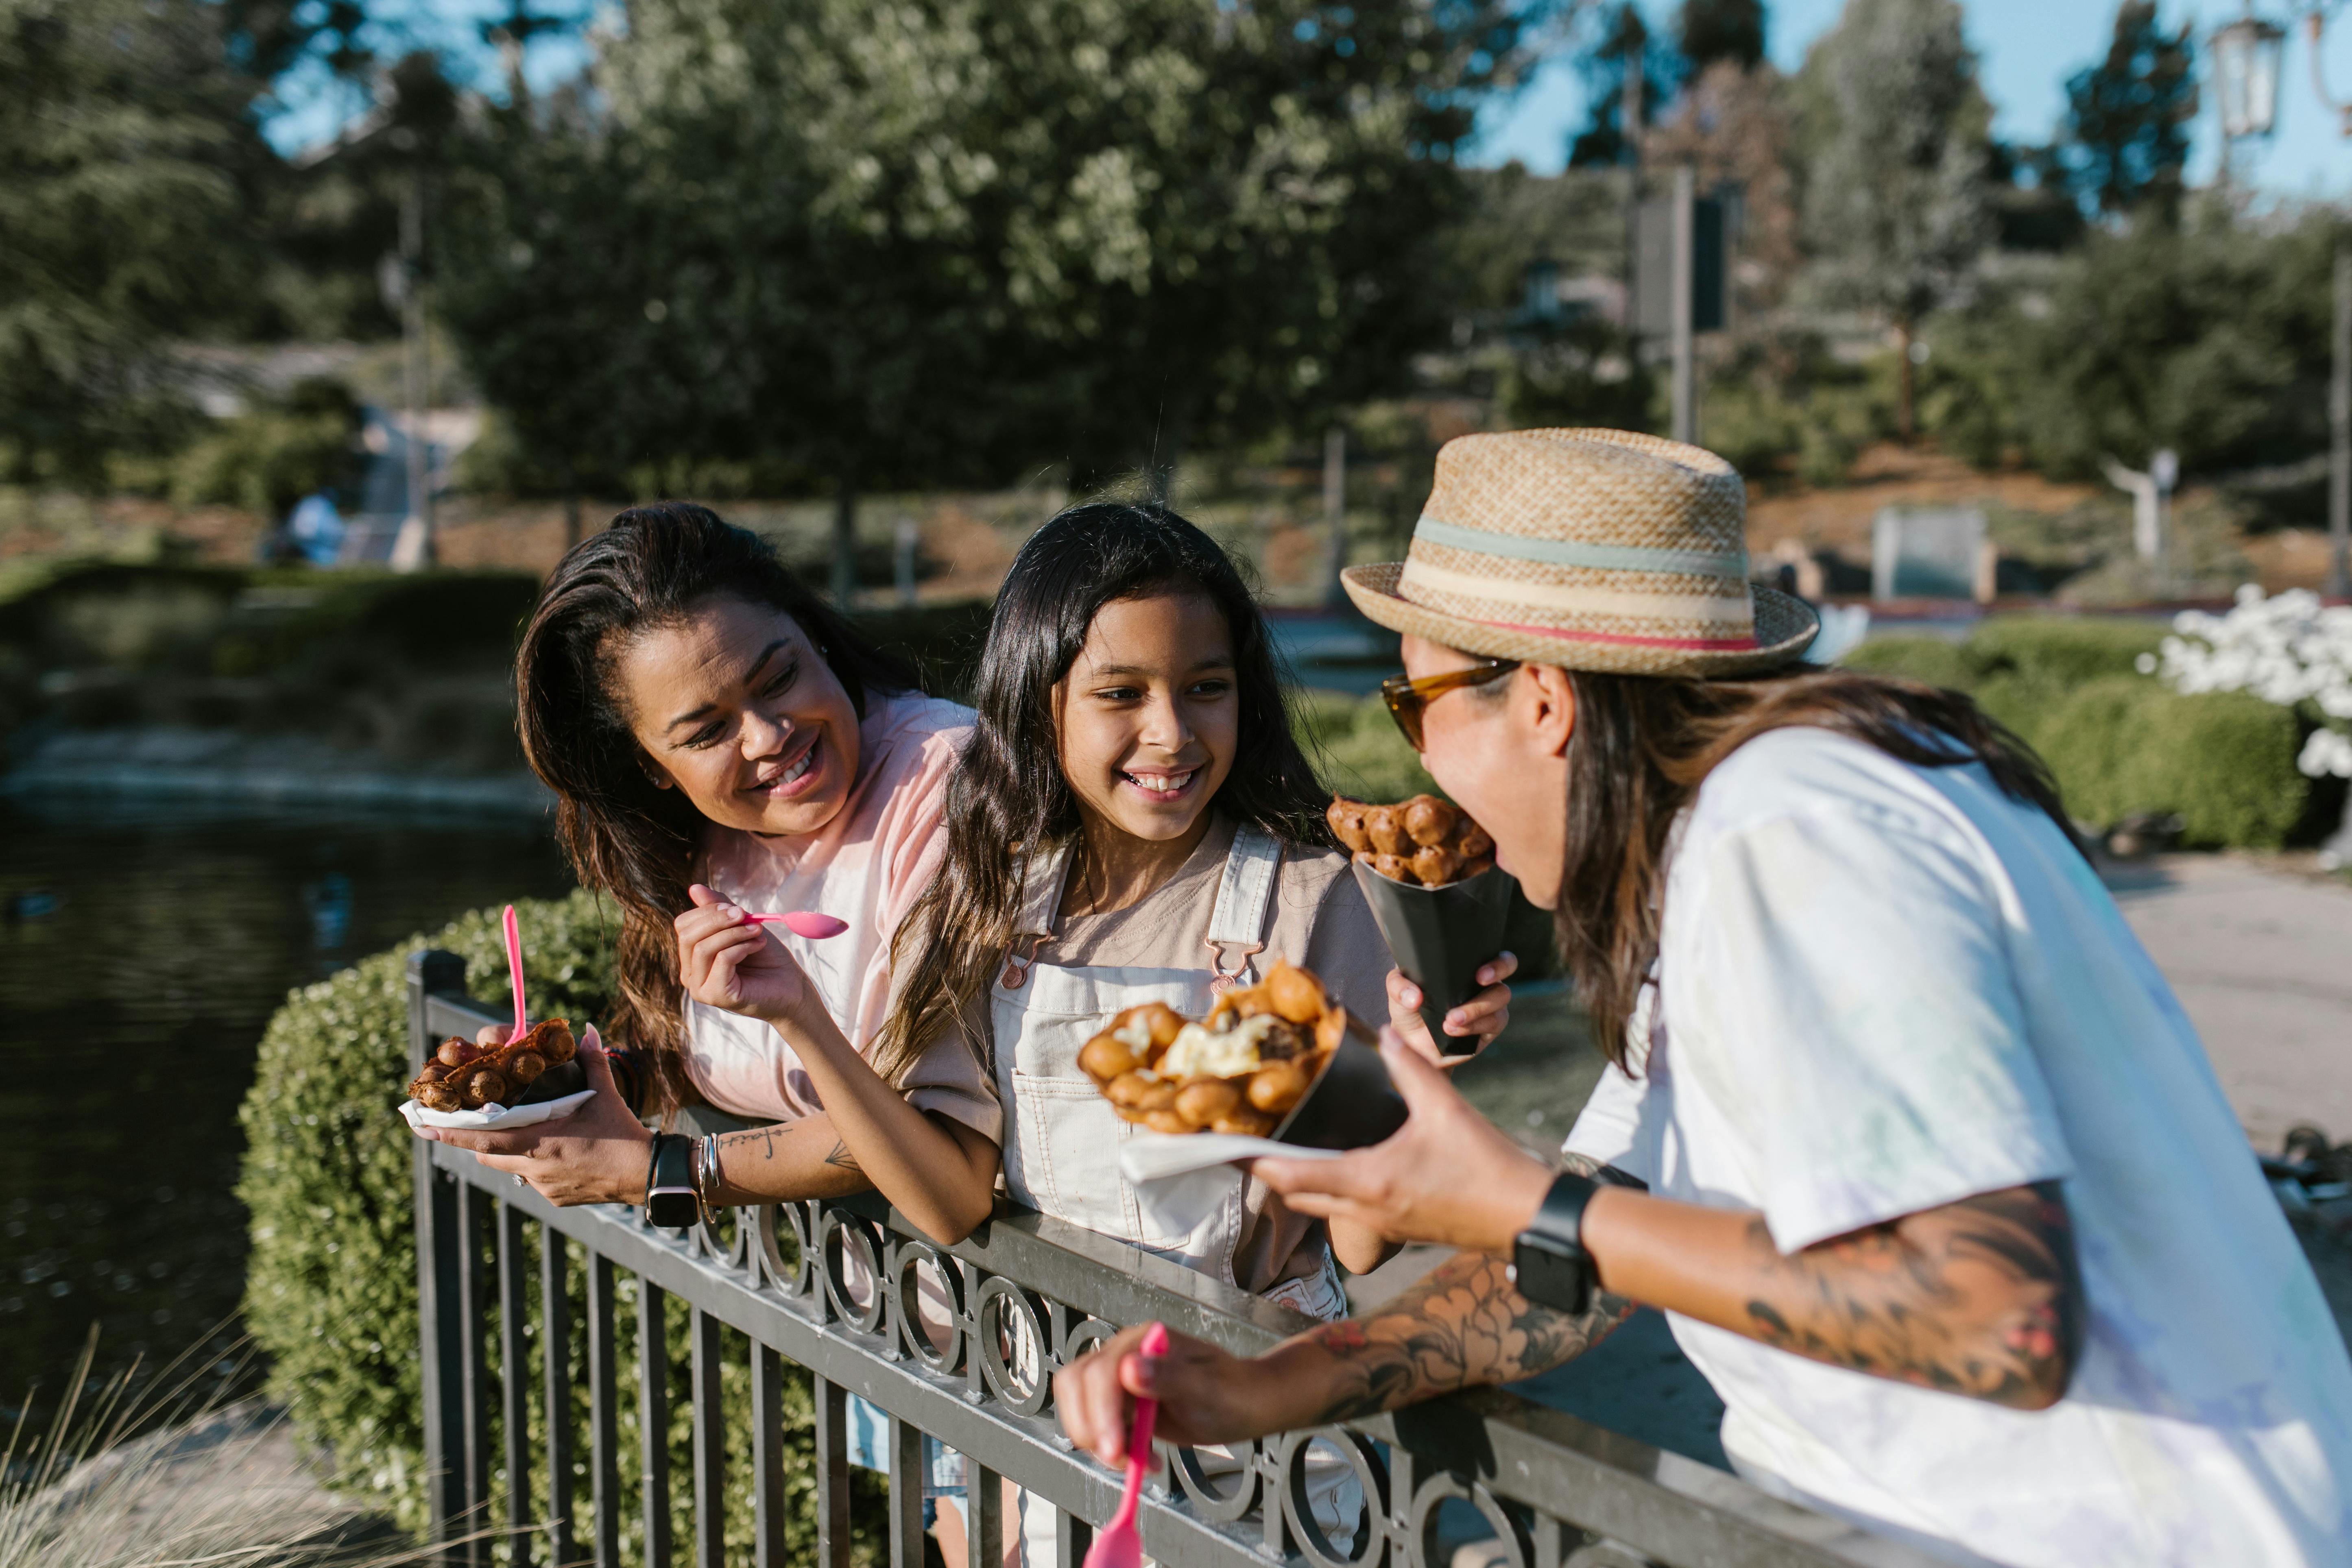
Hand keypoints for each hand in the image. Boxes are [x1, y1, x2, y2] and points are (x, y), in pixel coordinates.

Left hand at [414, 1027, 654, 1205]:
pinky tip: (559, 1153)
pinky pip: (534, 1180)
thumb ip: (592, 1062)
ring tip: (523, 1132)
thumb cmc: (623, 1134)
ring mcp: (544, 1186)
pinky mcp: (556, 1198)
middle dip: (478, 1138)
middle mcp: (534, 1168)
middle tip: (473, 1122)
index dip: (448, 1133)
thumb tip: (585, 1031)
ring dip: (508, 1151)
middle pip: (488, 1155)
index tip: (420, 1126)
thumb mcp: (605, 1095)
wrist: (647, 1175)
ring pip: (510, 1167)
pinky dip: (535, 1165)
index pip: (481, 1139)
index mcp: (538, 1142)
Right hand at [676, 883, 815, 1029]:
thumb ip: (719, 908)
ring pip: (703, 948)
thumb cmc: (766, 958)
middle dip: (718, 919)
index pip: (683, 925)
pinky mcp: (716, 996)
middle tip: (745, 915)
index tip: (736, 908)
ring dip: (734, 932)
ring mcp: (700, 988)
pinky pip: (721, 959)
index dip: (707, 911)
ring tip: (757, 930)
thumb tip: (694, 888)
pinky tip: (758, 945)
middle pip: (688, 936)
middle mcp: (690, 974)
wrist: (791, 987)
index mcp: (692, 957)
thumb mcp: (742, 926)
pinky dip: (742, 947)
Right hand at [1054, 1323, 1268, 1468]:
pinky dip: (1112, 1448)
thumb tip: (1130, 1369)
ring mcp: (1119, 1379)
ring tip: (1139, 1460)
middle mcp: (1125, 1355)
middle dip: (1090, 1427)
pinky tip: (1143, 1458)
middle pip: (1077, 1385)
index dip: (1101, 1411)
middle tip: (1119, 1459)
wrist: (1245, 1403)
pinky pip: (1097, 1426)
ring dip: (1099, 1441)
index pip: (1100, 1370)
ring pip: (1080, 1407)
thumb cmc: (1232, 1391)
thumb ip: (1169, 1377)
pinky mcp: (1120, 1404)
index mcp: (1144, 1341)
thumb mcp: (1207, 1387)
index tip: (1114, 1448)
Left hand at [1250, 1028, 1550, 1252]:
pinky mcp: (1400, 1227)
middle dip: (1267, 1172)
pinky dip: (1328, 1188)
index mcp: (1369, 1180)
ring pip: (1320, 1205)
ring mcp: (1382, 1223)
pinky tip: (1335, 1162)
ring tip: (1281, 1148)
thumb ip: (1413, 1066)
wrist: (1527, 1217)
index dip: (1251, 1161)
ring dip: (1297, 1181)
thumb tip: (1389, 1031)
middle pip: (1296, 1195)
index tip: (1220, 1146)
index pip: (1291, 1175)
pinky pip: (1348, 1210)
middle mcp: (1366, 1209)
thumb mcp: (1447, 1109)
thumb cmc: (1488, 1168)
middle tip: (1245, 1142)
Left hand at [1384, 952, 1514, 1065]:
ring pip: (1499, 1000)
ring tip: (1450, 1020)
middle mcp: (1482, 985)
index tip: (1480, 972)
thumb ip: (1400, 986)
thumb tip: (1415, 996)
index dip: (1498, 961)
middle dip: (1498, 973)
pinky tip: (1454, 1031)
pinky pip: (1493, 1024)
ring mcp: (1488, 1007)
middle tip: (1479, 980)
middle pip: (1507, 970)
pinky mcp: (1488, 1030)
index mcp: (1465, 969)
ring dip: (1475, 1009)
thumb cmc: (1409, 1011)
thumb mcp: (1398, 993)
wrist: (1412, 1046)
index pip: (1494, 955)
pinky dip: (1473, 1027)